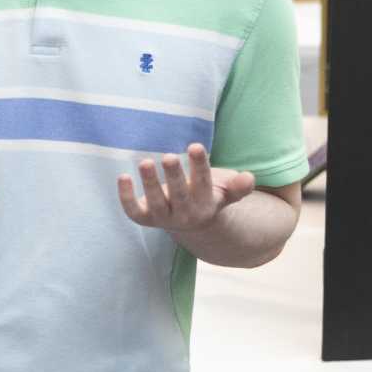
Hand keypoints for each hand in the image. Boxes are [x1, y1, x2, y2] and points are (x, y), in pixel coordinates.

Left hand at [117, 144, 254, 230]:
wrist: (192, 224)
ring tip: (145, 162)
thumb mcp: (226, 193)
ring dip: (150, 183)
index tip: (194, 146)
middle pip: (179, 195)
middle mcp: (184, 213)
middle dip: (174, 176)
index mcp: (205, 204)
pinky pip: (133, 211)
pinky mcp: (145, 218)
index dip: (199, 165)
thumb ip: (238, 187)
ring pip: (156, 203)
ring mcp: (164, 217)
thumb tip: (249, 178)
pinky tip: (122, 176)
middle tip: (169, 156)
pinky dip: (126, 197)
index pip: (203, 183)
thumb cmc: (208, 197)